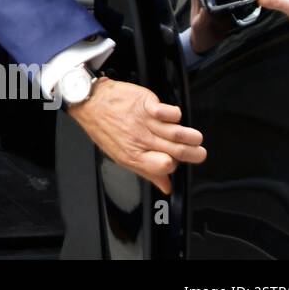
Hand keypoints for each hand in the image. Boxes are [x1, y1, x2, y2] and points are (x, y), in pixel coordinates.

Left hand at [67, 78, 205, 193]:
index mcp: (135, 155)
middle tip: (199, 152)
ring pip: (178, 132)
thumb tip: (166, 187)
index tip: (176, 162)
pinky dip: (176, 114)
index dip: (174, 166)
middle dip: (194, 154)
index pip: (164, 167)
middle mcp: (141, 139)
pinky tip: (175, 116)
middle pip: (177, 151)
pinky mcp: (146, 104)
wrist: (90, 102)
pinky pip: (169, 111)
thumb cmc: (103, 128)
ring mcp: (145, 121)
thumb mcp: (121, 156)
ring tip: (195, 138)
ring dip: (192, 136)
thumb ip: (147, 171)